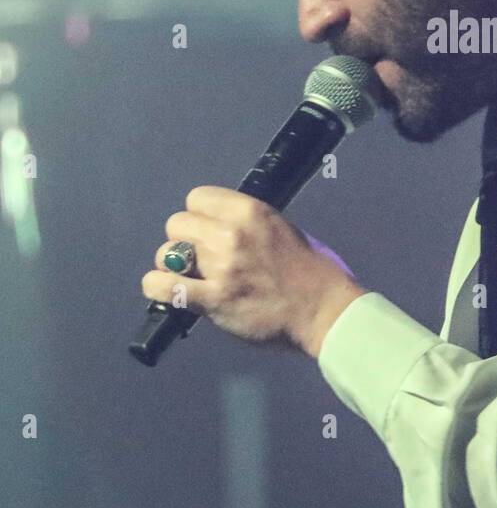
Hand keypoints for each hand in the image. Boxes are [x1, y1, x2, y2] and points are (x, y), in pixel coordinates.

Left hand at [141, 186, 365, 358]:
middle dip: (183, 241)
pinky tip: (167, 292)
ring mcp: (221, 267)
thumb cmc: (313, 273)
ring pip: (166, 254)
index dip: (197, 215)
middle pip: (177, 224)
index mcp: (250, 211)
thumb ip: (249, 226)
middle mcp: (231, 234)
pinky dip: (159, 288)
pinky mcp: (214, 299)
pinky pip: (164, 287)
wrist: (325, 310)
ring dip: (172, 267)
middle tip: (198, 258)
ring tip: (188, 279)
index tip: (205, 230)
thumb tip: (220, 228)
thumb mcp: (283, 229)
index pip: (197, 197)